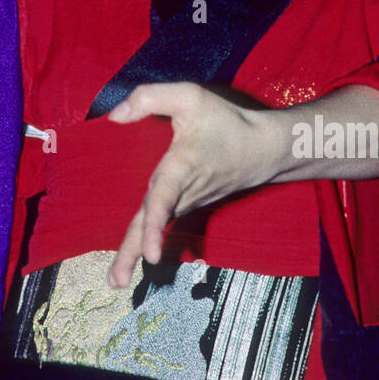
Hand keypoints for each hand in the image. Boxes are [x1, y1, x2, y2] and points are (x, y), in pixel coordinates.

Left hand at [106, 82, 277, 287]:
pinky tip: (129, 261)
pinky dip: (145, 241)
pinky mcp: (186, 204)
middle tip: (116, 283)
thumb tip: (115, 115)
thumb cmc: (226, 121)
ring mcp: (185, 201)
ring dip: (133, 253)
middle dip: (134, 252)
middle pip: (154, 223)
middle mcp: (182, 190)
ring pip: (156, 226)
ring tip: (115, 281)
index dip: (155, 224)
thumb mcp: (190, 96)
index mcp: (181, 165)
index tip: (151, 255)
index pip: (165, 197)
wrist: (262, 150)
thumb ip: (150, 98)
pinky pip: (162, 223)